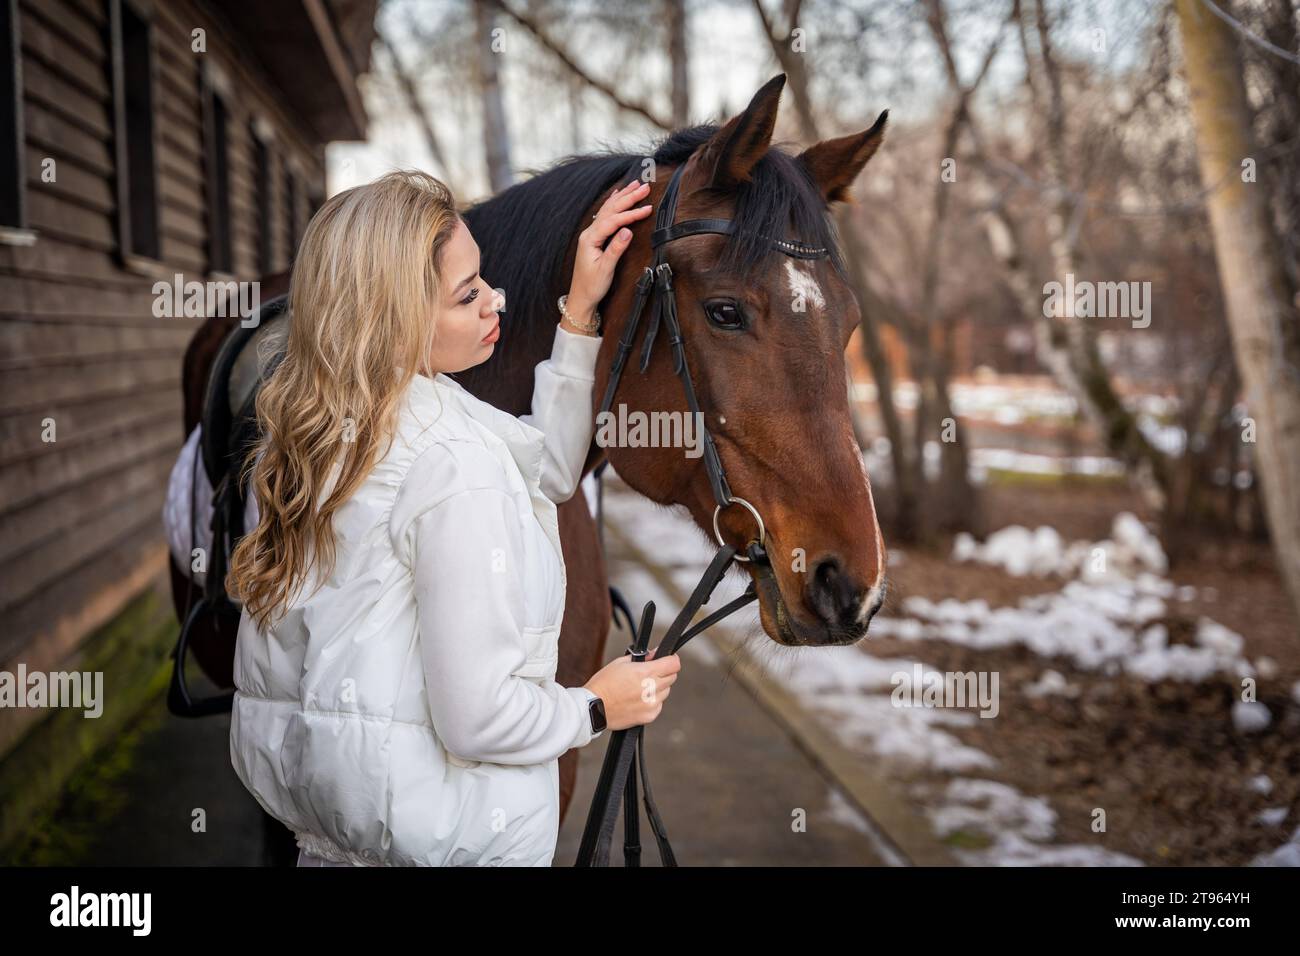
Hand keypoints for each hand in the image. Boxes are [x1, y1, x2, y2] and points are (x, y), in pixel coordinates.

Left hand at [566, 180, 652, 322]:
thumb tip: (628, 231)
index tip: (647, 208)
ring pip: (608, 210)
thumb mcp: (605, 269)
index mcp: (590, 239)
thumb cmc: (592, 286)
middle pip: (610, 210)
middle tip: (644, 187)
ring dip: (622, 197)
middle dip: (628, 198)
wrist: (581, 297)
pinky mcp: (594, 239)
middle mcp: (589, 233)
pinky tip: (617, 196)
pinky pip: (604, 216)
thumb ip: (616, 249)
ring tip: (635, 185)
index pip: (613, 221)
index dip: (631, 214)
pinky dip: (613, 204)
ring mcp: (590, 235)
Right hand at [583, 648, 680, 731]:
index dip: (672, 659)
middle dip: (664, 672)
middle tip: (649, 674)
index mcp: (645, 672)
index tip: (668, 659)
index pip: (674, 664)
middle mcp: (651, 688)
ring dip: (658, 688)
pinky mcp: (649, 716)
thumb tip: (656, 653)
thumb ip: (643, 657)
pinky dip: (652, 701)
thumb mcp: (621, 662)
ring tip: (639, 688)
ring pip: (666, 692)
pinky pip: (659, 705)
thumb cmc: (604, 684)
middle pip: (672, 677)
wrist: (593, 707)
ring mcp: (651, 704)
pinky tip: (637, 700)